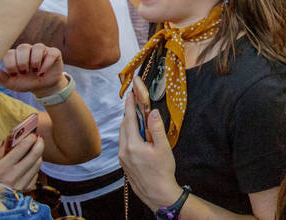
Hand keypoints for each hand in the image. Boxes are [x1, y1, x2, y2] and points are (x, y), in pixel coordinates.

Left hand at [0, 44, 66, 96]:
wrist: (42, 87)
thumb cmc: (25, 82)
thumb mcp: (11, 82)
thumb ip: (0, 76)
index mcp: (16, 55)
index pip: (10, 53)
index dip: (11, 65)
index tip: (15, 75)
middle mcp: (29, 50)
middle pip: (23, 47)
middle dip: (22, 62)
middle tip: (24, 73)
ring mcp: (42, 50)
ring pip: (37, 47)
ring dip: (34, 62)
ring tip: (35, 72)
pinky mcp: (54, 53)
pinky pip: (51, 53)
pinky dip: (46, 64)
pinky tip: (42, 73)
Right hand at [0, 132, 42, 189]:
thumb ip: (1, 151)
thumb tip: (12, 137)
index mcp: (2, 168)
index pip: (21, 148)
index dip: (30, 138)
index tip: (32, 134)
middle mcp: (12, 176)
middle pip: (35, 155)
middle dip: (39, 143)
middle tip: (39, 138)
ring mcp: (20, 184)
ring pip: (37, 164)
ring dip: (38, 155)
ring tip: (35, 149)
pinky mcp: (25, 190)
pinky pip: (35, 175)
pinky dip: (34, 168)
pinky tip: (30, 164)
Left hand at [118, 91, 180, 210]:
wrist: (157, 192)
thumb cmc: (162, 170)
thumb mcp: (163, 147)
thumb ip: (156, 128)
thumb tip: (152, 112)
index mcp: (133, 145)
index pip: (129, 120)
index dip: (129, 106)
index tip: (130, 94)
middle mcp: (124, 151)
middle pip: (123, 126)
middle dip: (128, 113)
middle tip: (133, 101)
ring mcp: (122, 158)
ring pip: (122, 135)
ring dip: (127, 123)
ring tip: (135, 115)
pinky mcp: (124, 163)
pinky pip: (123, 143)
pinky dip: (128, 133)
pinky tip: (136, 133)